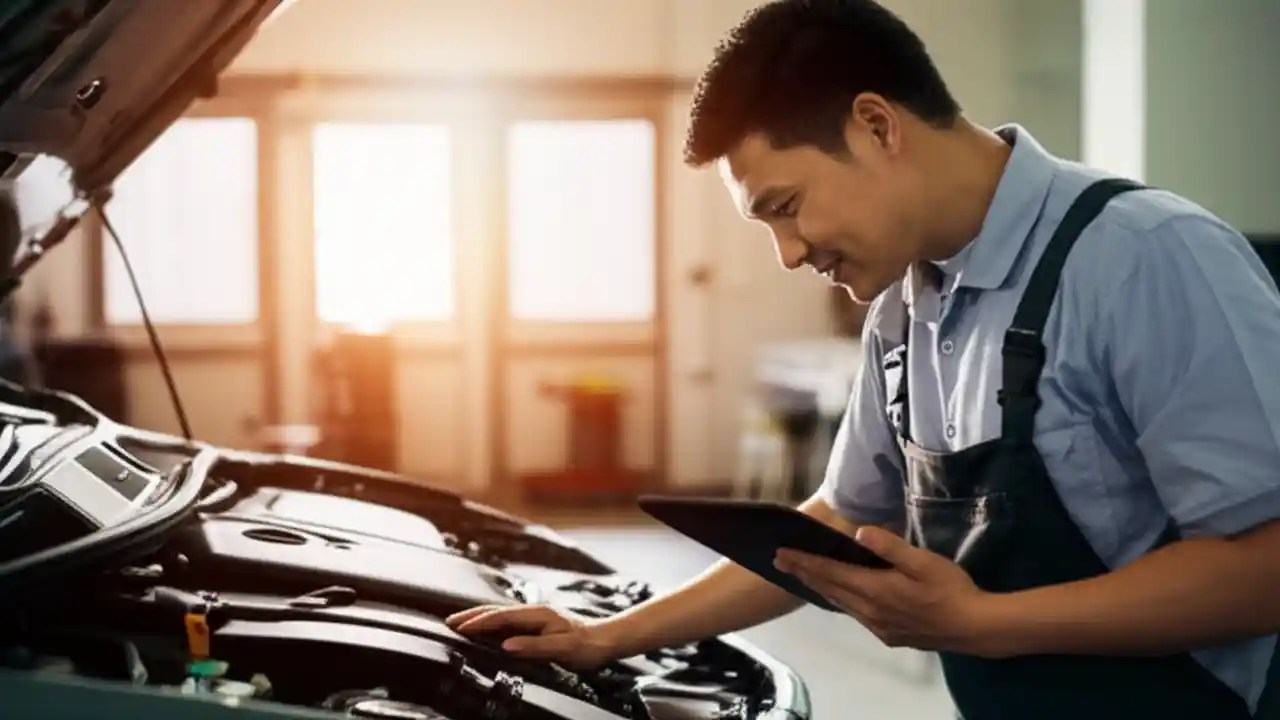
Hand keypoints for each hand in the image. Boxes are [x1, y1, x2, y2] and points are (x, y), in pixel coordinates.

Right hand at [445, 604, 621, 669]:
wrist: (606, 639)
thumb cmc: (586, 646)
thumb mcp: (562, 648)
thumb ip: (534, 647)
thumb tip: (506, 646)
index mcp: (538, 614)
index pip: (502, 617)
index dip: (480, 622)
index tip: (459, 627)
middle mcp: (534, 612)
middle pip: (497, 611)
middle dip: (473, 615)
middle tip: (449, 622)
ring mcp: (535, 616)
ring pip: (501, 614)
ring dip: (480, 617)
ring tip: (460, 623)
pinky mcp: (537, 623)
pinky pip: (508, 621)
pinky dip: (492, 623)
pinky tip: (486, 629)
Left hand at [774, 526, 999, 655]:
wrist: (974, 627)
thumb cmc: (950, 588)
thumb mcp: (923, 561)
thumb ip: (890, 546)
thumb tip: (859, 531)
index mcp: (875, 589)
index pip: (830, 572)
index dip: (804, 562)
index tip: (781, 553)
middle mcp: (870, 611)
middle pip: (829, 589)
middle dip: (804, 573)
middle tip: (780, 562)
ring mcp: (879, 626)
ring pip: (840, 604)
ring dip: (820, 588)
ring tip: (804, 576)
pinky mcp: (889, 635)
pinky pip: (855, 615)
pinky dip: (840, 601)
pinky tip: (840, 597)